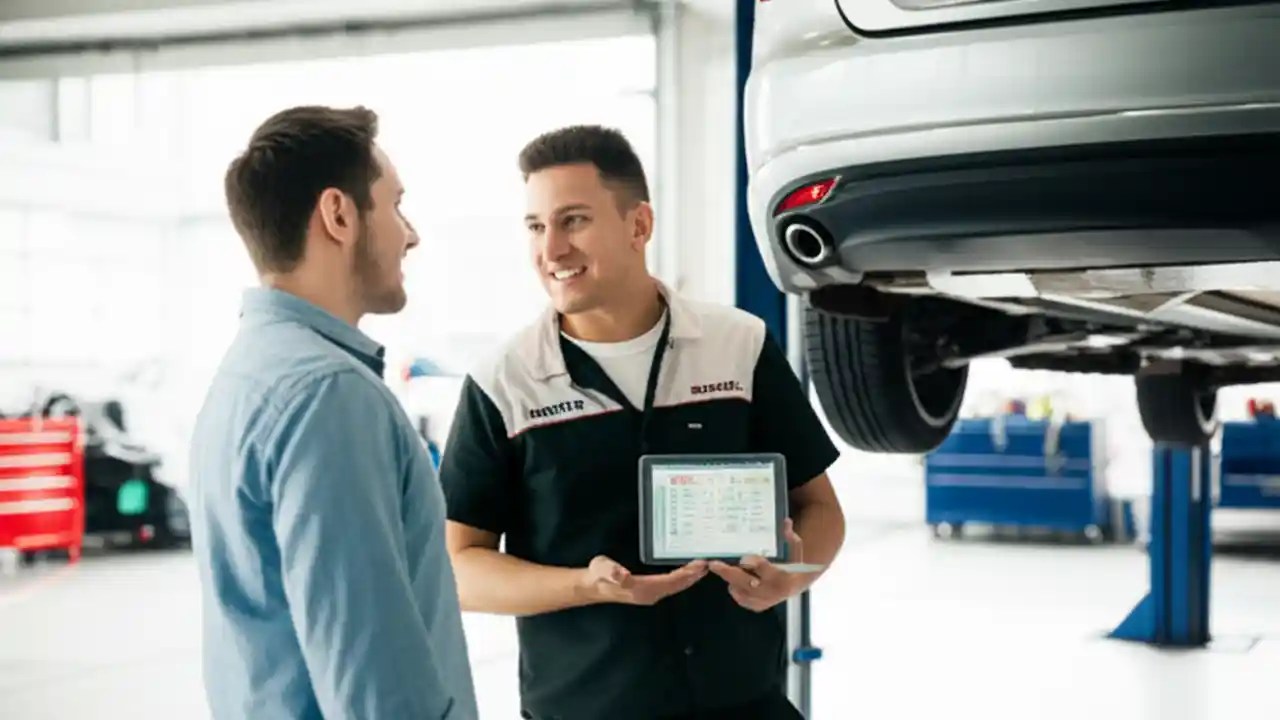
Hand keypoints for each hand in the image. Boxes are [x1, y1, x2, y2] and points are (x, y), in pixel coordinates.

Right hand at [579, 555, 707, 606]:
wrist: (592, 586)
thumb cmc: (598, 575)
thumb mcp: (602, 569)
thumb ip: (612, 571)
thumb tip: (623, 575)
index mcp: (642, 589)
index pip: (670, 581)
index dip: (685, 573)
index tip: (700, 564)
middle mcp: (649, 594)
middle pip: (676, 586)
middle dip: (693, 576)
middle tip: (708, 563)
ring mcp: (650, 595)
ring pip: (675, 587)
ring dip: (689, 578)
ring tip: (702, 567)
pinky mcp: (648, 592)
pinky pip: (670, 586)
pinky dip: (681, 579)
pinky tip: (687, 572)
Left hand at [709, 518, 804, 612]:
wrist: (800, 583)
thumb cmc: (795, 563)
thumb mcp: (794, 547)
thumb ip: (789, 536)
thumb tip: (786, 522)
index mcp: (783, 576)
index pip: (767, 570)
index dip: (755, 564)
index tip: (743, 558)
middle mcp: (774, 591)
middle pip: (748, 583)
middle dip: (730, 573)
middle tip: (715, 564)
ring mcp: (767, 600)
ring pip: (743, 592)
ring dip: (730, 581)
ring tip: (719, 569)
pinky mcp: (761, 605)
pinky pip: (744, 600)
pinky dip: (736, 591)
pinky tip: (731, 582)